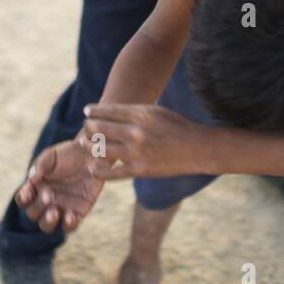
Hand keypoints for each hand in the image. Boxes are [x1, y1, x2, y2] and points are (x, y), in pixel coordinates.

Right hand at [15, 138, 103, 232]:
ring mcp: (61, 208)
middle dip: (38, 207)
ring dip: (48, 222)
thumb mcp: (52, 155)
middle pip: (33, 213)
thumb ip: (39, 165)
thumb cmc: (69, 153)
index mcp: (36, 187)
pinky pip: (69, 226)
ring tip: (54, 213)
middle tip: (48, 195)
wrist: (92, 155)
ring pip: (47, 225)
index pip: (23, 199)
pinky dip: (68, 224)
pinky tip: (70, 216)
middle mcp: (46, 201)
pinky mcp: (77, 213)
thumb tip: (31, 179)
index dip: (23, 198)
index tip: (28, 192)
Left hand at [78, 102, 205, 179]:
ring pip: (101, 150)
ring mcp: (137, 152)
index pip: (107, 110)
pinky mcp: (140, 170)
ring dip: (90, 147)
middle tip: (86, 128)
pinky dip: (98, 170)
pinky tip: (92, 167)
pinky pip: (111, 173)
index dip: (93, 111)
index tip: (87, 112)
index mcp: (140, 114)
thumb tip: (109, 112)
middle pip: (100, 128)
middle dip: (89, 128)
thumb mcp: (155, 111)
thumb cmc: (175, 126)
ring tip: (86, 145)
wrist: (196, 148)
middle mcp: (136, 132)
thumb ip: (133, 112)